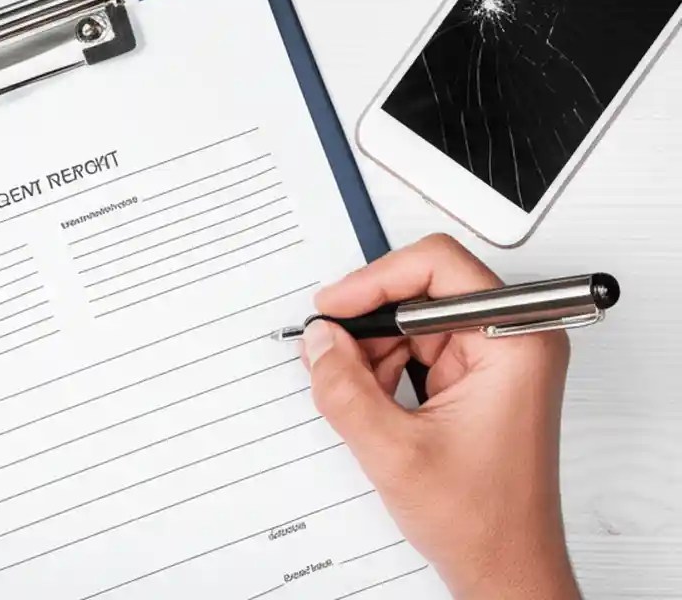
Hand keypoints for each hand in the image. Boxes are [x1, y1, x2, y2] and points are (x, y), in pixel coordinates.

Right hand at [301, 234, 579, 599]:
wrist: (504, 569)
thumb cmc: (482, 520)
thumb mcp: (393, 451)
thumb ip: (344, 388)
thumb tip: (319, 341)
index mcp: (515, 343)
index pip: (439, 265)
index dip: (376, 280)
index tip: (336, 307)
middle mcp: (513, 340)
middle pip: (422, 290)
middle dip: (369, 323)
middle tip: (330, 353)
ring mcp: (496, 359)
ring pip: (413, 320)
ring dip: (373, 350)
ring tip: (357, 394)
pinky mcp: (478, 378)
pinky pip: (418, 349)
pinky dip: (384, 368)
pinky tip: (373, 402)